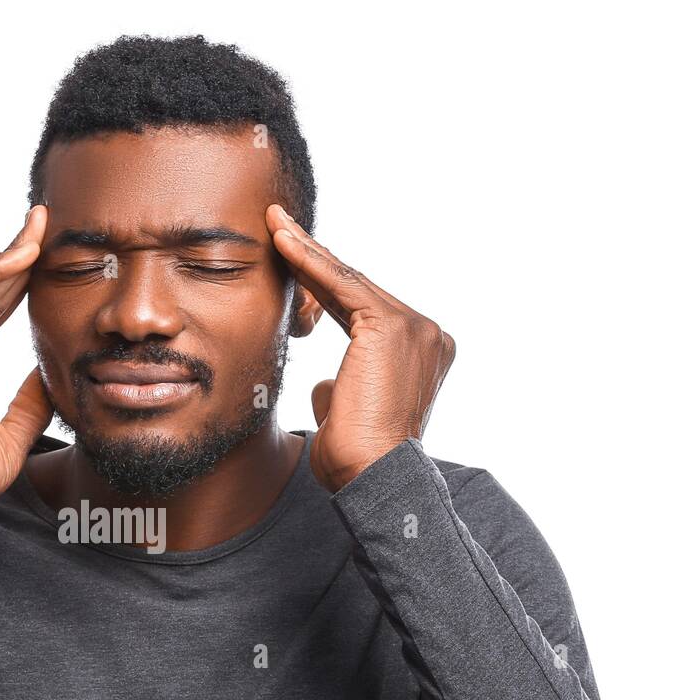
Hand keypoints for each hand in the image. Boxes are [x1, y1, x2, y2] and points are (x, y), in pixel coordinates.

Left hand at [266, 204, 455, 491]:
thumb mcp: (345, 415)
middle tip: (277, 225)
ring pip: (347, 280)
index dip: (323, 285)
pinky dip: (309, 262)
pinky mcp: (391, 326)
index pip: (359, 310)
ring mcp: (413, 326)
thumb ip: (339, 390)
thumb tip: (324, 383)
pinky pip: (340, 285)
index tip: (292, 262)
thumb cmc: (356, 459)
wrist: (373, 476)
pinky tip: (282, 241)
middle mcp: (426, 333)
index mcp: (420, 352)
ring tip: (273, 223)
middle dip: (312, 256)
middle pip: (355, 286)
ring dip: (306, 250)